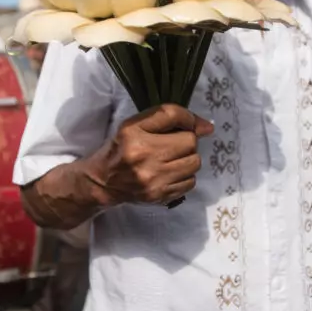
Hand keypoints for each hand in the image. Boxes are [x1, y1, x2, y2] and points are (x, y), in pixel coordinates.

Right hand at [88, 103, 213, 205]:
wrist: (104, 182)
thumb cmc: (122, 148)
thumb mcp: (135, 125)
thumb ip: (169, 117)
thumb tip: (208, 127)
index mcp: (134, 133)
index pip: (173, 115)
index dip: (189, 119)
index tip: (192, 126)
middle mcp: (143, 155)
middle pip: (190, 142)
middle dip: (187, 142)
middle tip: (174, 146)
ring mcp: (152, 179)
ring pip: (194, 163)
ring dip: (188, 159)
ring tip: (173, 160)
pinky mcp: (159, 195)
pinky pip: (190, 182)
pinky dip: (185, 177)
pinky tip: (170, 174)